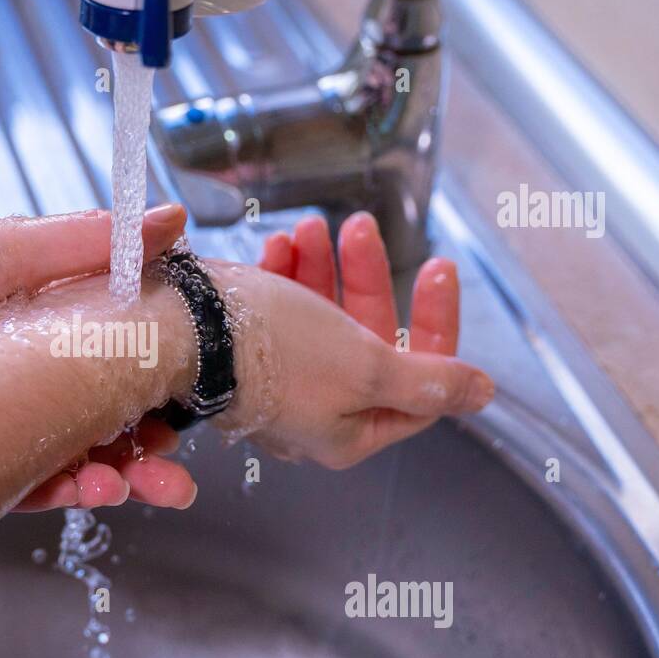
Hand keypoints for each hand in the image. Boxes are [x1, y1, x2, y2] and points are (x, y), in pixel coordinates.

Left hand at [0, 183, 196, 511]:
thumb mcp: (2, 248)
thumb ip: (89, 246)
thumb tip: (175, 219)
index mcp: (33, 322)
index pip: (112, 366)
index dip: (153, 393)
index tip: (188, 411)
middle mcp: (9, 373)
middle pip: (91, 423)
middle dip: (139, 456)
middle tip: (173, 480)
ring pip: (52, 459)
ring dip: (99, 480)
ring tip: (128, 487)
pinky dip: (40, 492)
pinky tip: (74, 492)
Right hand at [219, 211, 492, 466]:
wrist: (177, 332)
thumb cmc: (274, 354)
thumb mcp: (366, 366)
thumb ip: (428, 381)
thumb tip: (482, 394)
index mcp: (351, 430)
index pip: (422, 383)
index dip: (435, 324)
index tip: (437, 269)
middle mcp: (317, 410)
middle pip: (369, 339)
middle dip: (365, 277)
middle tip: (359, 228)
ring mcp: (280, 381)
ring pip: (323, 317)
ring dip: (321, 267)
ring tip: (309, 229)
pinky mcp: (246, 351)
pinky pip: (280, 311)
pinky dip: (285, 276)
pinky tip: (278, 248)